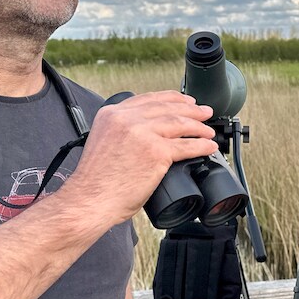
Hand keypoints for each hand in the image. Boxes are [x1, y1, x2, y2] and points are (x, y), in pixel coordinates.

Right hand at [68, 91, 217, 223]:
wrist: (89, 200)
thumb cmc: (96, 182)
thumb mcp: (104, 142)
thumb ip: (123, 132)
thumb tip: (148, 135)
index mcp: (112, 114)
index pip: (149, 98)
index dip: (172, 98)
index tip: (186, 101)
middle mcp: (126, 119)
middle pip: (167, 108)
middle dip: (191, 109)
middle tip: (204, 112)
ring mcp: (142, 133)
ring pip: (180, 123)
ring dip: (199, 127)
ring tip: (209, 131)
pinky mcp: (155, 152)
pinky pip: (186, 145)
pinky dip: (201, 146)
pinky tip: (209, 147)